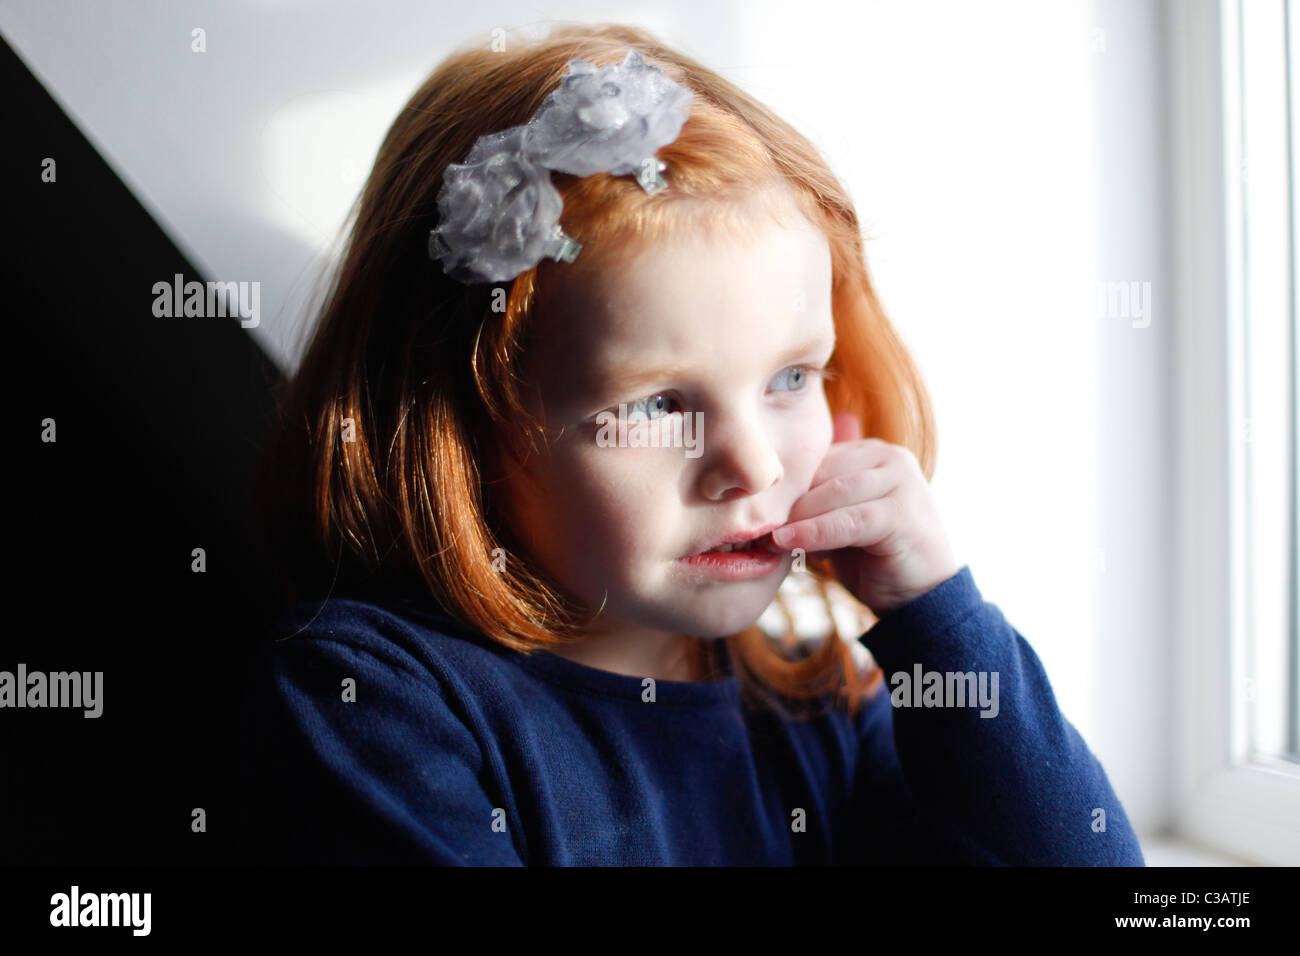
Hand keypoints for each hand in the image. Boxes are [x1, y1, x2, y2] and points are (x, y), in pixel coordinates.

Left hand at [771, 412, 959, 616]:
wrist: (921, 596)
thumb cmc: (873, 557)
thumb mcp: (838, 521)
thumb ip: (814, 499)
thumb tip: (761, 490)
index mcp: (873, 453)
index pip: (816, 458)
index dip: (785, 484)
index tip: (750, 507)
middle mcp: (891, 458)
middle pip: (822, 471)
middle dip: (788, 500)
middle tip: (753, 524)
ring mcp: (902, 482)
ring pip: (832, 493)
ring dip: (797, 518)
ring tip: (769, 536)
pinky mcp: (902, 513)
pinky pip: (847, 521)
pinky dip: (814, 533)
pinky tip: (788, 543)